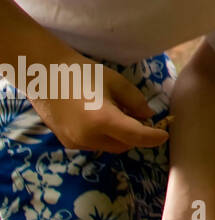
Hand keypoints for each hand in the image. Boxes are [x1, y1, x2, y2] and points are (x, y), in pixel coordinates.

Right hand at [28, 66, 168, 153]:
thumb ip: (136, 101)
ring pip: (109, 146)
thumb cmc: (82, 73)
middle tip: (141, 117)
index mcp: (103, 120)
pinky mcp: (67, 142)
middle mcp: (89, 137)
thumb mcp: (116, 82)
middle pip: (124, 144)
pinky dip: (105, 136)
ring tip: (120, 114)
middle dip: (136, 135)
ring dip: (120, 136)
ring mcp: (76, 142)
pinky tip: (101, 118)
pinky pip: (95, 144)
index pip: (136, 137)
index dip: (153, 137)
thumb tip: (148, 116)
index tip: (164, 134)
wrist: (45, 75)